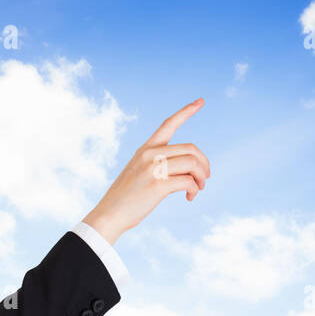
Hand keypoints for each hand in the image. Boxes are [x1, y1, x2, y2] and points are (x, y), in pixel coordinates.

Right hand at [81, 98, 210, 244]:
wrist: (110, 214)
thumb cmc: (126, 197)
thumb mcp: (139, 172)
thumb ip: (158, 164)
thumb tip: (188, 170)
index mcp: (146, 148)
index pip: (168, 124)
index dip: (186, 111)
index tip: (201, 101)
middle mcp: (150, 154)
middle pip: (191, 149)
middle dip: (204, 164)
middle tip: (205, 178)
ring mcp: (153, 168)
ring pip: (193, 164)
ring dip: (201, 178)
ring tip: (198, 189)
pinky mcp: (158, 185)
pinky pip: (188, 181)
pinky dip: (194, 189)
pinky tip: (189, 197)